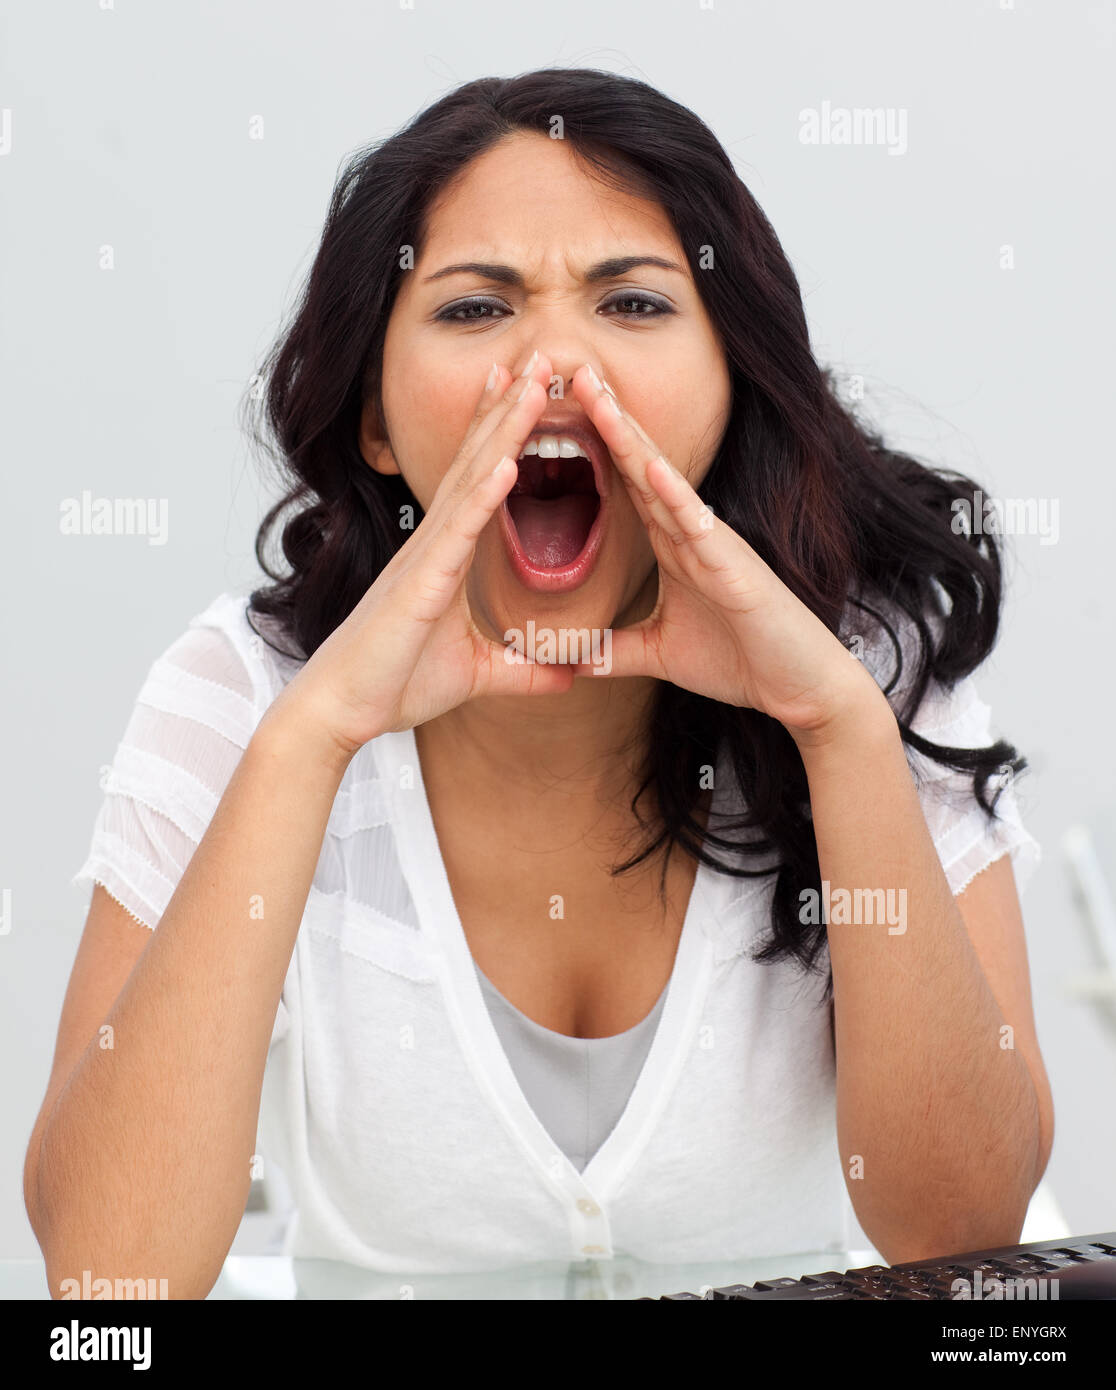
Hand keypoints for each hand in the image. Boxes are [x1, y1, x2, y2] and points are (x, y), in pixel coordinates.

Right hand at [274, 354, 572, 758]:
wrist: (342, 710)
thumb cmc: (393, 685)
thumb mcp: (477, 676)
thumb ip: (524, 670)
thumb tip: (570, 673)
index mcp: (444, 557)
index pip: (480, 480)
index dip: (502, 432)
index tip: (525, 388)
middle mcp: (433, 544)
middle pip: (477, 459)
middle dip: (508, 406)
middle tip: (538, 355)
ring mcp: (425, 557)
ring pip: (471, 479)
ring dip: (503, 428)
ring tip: (531, 380)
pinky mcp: (421, 583)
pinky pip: (459, 530)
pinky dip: (484, 492)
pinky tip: (508, 458)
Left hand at [568, 364, 886, 742]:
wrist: (799, 688)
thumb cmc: (741, 662)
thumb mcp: (660, 655)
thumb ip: (615, 652)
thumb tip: (571, 660)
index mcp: (673, 545)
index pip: (627, 484)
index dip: (594, 445)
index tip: (556, 410)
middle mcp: (692, 532)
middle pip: (639, 465)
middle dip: (605, 419)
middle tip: (567, 371)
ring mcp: (715, 543)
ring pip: (664, 480)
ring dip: (629, 437)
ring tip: (595, 394)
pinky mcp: (736, 567)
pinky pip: (700, 524)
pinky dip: (674, 495)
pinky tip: (648, 466)